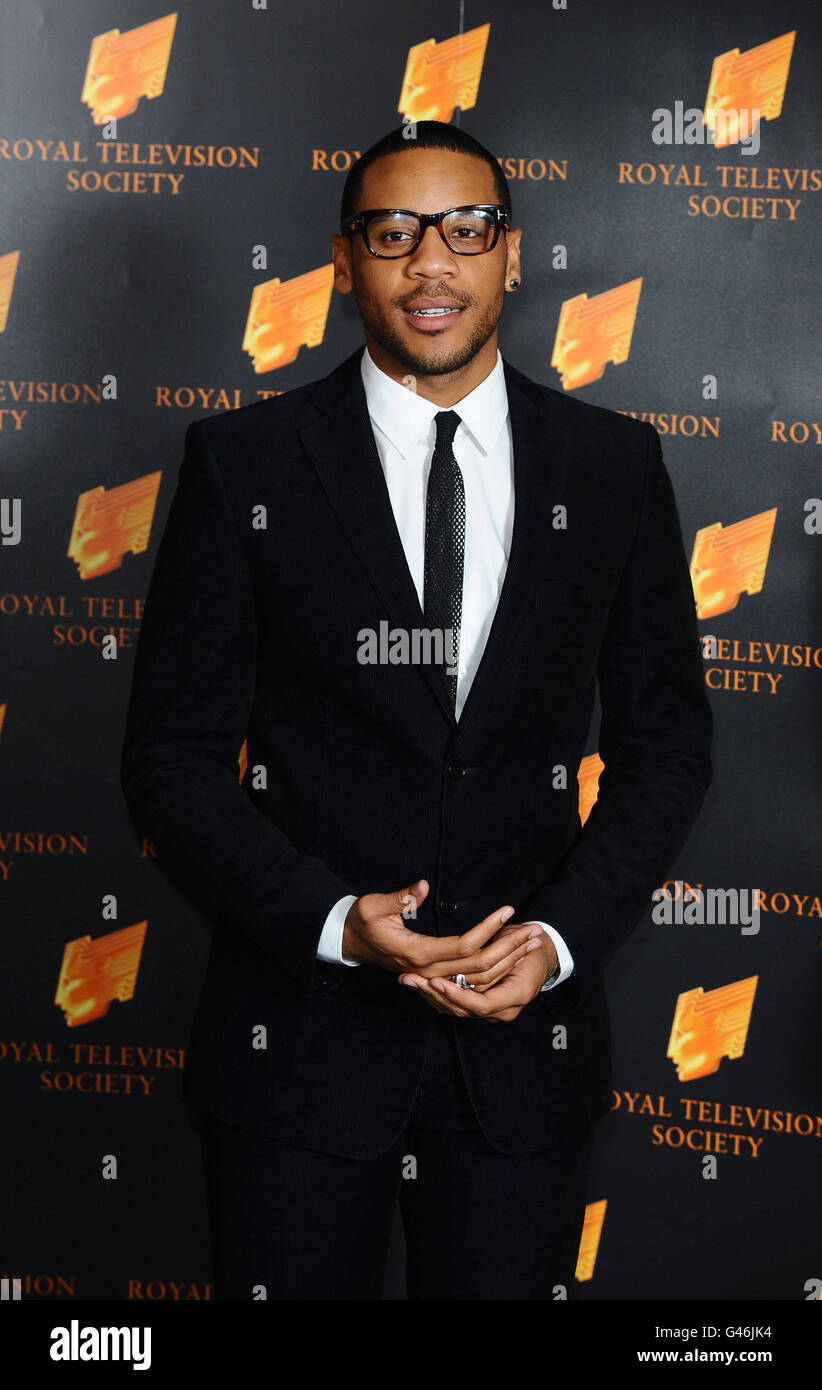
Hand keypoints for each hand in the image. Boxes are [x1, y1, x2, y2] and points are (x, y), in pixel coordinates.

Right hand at [342, 881, 545, 980]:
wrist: (353, 942)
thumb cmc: (362, 921)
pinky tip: (513, 955)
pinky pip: (472, 979)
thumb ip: (399, 898)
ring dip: (509, 959)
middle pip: (480, 965)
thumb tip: (422, 886)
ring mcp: (434, 978)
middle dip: (510, 947)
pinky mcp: (437, 978)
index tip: (508, 910)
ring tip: (532, 940)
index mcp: (419, 954)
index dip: (489, 928)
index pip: (465, 945)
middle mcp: (430, 972)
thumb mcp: (372, 906)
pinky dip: (496, 969)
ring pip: (480, 976)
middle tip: (535, 929)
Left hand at [398, 923, 557, 1020]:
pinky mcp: (479, 1005)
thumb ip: (505, 948)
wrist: (542, 952)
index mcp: (515, 996)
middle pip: (461, 1009)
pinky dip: (435, 996)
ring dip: (428, 994)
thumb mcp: (524, 944)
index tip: (436, 980)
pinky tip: (417, 984)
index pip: (479, 1005)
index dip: (457, 994)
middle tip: (409, 979)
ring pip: (453, 1009)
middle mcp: (502, 1009)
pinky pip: (454, 1006)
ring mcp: (490, 1010)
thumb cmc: (532, 944)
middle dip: (432, 994)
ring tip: (407, 980)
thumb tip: (478, 948)